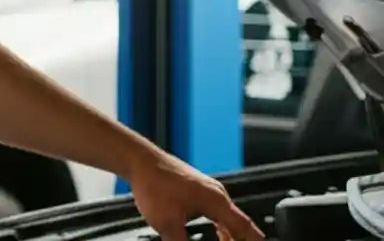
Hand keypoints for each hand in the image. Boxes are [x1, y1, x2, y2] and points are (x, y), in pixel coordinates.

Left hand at [127, 149, 263, 240]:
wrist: (139, 161)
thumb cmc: (154, 184)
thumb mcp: (167, 224)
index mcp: (217, 201)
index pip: (245, 227)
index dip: (254, 240)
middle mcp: (216, 193)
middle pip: (237, 224)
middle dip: (240, 239)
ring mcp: (206, 189)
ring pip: (226, 217)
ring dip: (230, 234)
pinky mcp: (195, 187)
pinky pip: (216, 210)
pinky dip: (219, 225)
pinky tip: (215, 232)